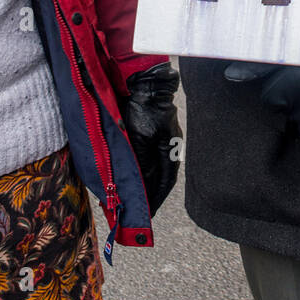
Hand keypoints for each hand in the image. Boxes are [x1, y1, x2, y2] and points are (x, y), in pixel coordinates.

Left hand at [123, 63, 181, 215]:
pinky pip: (145, 157)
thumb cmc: (144, 110)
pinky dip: (139, 168)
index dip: (156, 199)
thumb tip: (138, 185)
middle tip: (137, 209)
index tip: (147, 215)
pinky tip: (129, 173)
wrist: (143, 84)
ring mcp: (160, 139)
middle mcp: (167, 147)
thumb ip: (139, 162)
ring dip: (142, 181)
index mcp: (170, 150)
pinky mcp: (150, 132)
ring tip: (130, 195)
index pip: (165, 181)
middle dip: (148, 193)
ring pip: (151, 167)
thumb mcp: (139, 140)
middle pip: (158, 176)